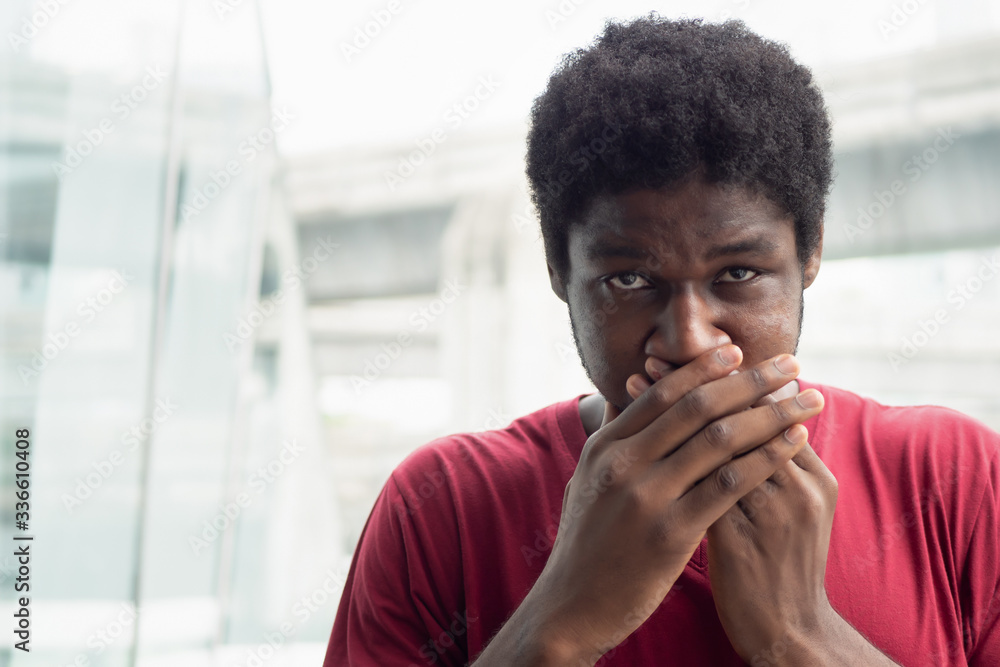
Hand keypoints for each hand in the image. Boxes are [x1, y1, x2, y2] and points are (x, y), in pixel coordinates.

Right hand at [479, 346, 823, 665]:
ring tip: (808, 401)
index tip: (740, 351)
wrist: (569, 607)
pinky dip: (766, 458)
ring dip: (772, 414)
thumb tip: (625, 394)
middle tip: (789, 364)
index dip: (705, 368)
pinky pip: (728, 484)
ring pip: (719, 438)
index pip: (662, 392)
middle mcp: (624, 462)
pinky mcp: (670, 534)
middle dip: (750, 380)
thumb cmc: (585, 544)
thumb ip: (610, 437)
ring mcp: (646, 496)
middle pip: (697, 406)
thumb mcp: (587, 481)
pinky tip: (793, 444)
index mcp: (605, 446)